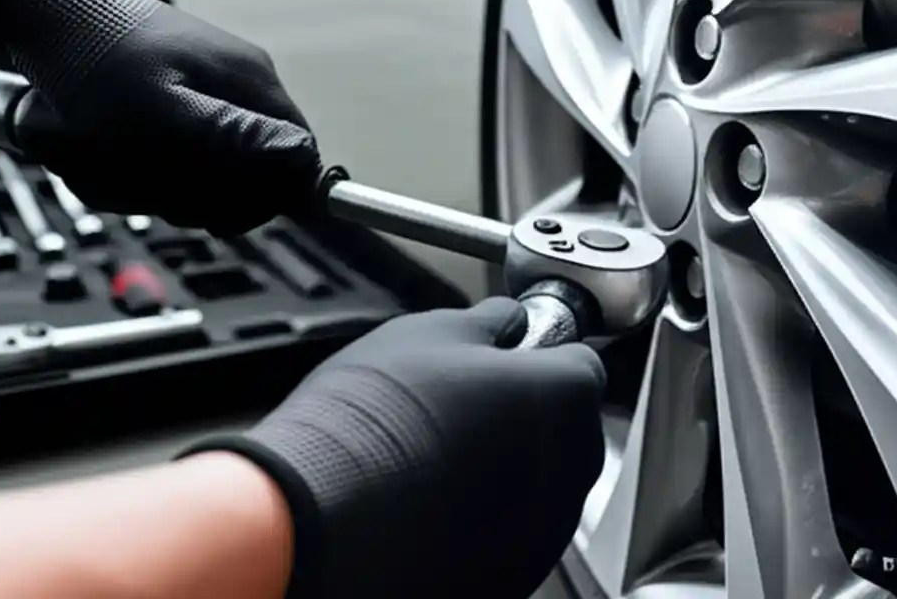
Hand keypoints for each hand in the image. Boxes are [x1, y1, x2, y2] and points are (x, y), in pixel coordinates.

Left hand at [0, 0, 320, 234]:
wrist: (35, 6)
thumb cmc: (91, 60)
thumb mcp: (158, 111)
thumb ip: (231, 139)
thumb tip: (300, 163)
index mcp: (250, 82)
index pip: (297, 158)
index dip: (263, 194)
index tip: (214, 208)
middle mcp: (237, 84)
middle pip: (251, 171)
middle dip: (196, 190)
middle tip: (144, 178)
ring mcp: (206, 89)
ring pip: (205, 168)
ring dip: (154, 180)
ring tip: (109, 159)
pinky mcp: (173, 95)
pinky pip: (169, 154)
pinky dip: (132, 165)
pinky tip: (101, 148)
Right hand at [186, 298, 606, 598]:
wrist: (316, 513)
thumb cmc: (370, 422)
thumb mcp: (430, 333)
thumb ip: (489, 323)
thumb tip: (505, 323)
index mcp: (564, 399)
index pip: (580, 364)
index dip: (540, 357)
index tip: (509, 357)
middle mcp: (571, 470)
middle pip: (565, 430)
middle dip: (526, 415)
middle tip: (462, 406)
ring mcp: (545, 532)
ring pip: (541, 486)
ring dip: (507, 470)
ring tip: (436, 459)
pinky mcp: (513, 574)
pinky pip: (512, 534)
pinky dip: (486, 520)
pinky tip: (431, 503)